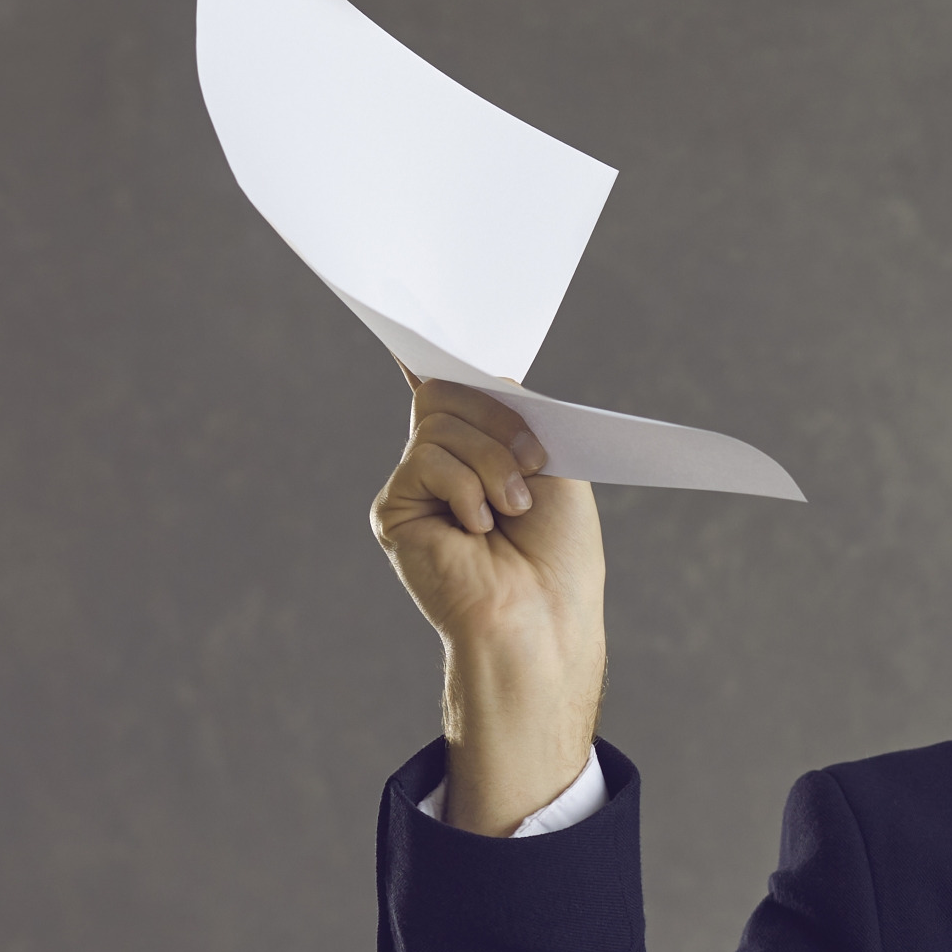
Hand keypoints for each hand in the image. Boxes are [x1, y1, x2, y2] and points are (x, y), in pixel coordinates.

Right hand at [369, 374, 607, 831]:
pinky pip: (426, 459)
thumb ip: (510, 411)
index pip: (452, 389)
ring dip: (493, 462)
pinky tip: (477, 527)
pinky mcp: (393, 511)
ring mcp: (417, 488)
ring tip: (512, 510)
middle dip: (501, 422)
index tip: (427, 336)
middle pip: (450, 394)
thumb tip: (467, 373)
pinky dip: (465, 487)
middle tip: (534, 466)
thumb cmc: (558, 554)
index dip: (443, 360)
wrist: (542, 615)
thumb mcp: (553, 461)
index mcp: (480, 451)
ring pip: (441, 423)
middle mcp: (443, 465)